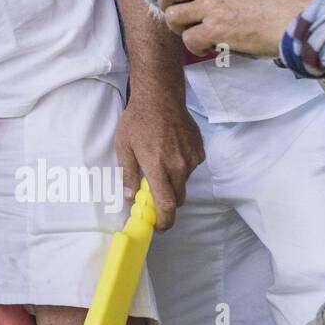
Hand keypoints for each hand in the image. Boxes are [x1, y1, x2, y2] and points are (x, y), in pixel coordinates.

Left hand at [113, 98, 203, 230]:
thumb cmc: (137, 121)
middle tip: (154, 196)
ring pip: (184, 183)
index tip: (159, 227)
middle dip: (167, 203)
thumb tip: (131, 197)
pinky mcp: (200, 151)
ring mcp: (192, 159)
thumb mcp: (124, 148)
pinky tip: (170, 151)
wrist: (160, 98)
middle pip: (178, 199)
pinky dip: (181, 167)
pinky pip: (191, 168)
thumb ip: (128, 175)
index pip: (166, 205)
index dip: (164, 222)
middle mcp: (179, 166)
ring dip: (173, 181)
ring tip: (160, 161)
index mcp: (158, 168)